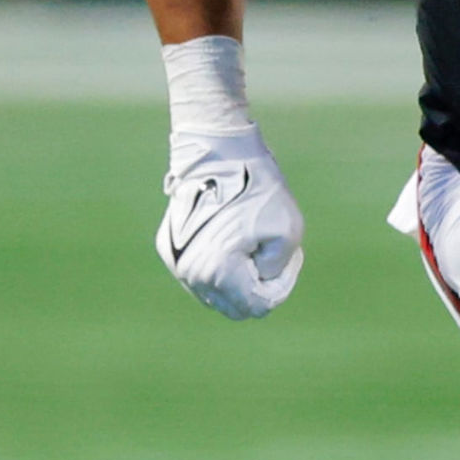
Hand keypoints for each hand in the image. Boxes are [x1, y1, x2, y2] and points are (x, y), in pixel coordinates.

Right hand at [157, 126, 302, 318]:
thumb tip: (259, 282)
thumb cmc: (257, 190)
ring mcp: (176, 263)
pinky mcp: (169, 249)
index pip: (256, 307)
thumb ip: (278, 271)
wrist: (218, 153)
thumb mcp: (289, 232)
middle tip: (274, 256)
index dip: (281, 287)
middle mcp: (191, 274)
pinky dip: (218, 265)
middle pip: (234, 307)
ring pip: (215, 293)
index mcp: (218, 273)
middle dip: (258, 287)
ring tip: (253, 245)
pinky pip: (199, 273)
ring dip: (238, 278)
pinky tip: (231, 238)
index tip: (291, 258)